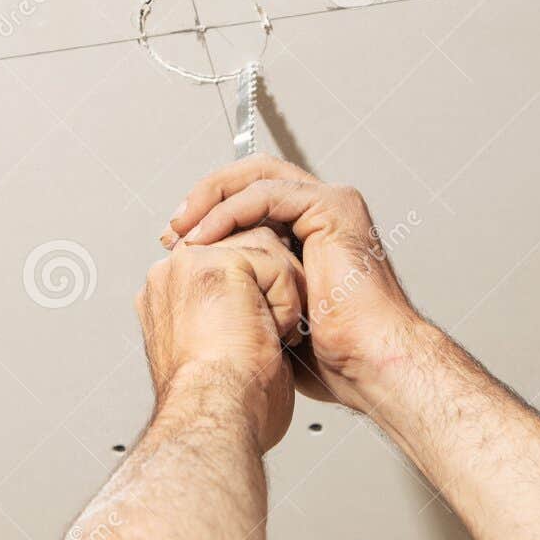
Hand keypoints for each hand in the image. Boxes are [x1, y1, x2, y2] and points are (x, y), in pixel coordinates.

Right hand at [135, 227, 305, 451]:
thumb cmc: (222, 406)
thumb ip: (226, 321)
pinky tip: (270, 333)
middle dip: (274, 286)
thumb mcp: (218, 356)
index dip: (260, 292)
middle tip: (277, 332)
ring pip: (264, 249)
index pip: (226, 266)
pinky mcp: (216, 262)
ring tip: (273, 336)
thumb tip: (255, 318)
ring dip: (282, 295)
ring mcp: (188, 266)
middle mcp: (171, 277)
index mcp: (166, 299)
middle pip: (245, 248)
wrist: (215, 418)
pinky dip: (285, 302)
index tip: (269, 329)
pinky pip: (274, 262)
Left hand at [164, 155, 426, 412]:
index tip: (176, 241)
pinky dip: (231, 210)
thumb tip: (200, 292)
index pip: (249, 199)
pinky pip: (268, 194)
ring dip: (211, 199)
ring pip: (256, 176)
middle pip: (250, 178)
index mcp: (308, 232)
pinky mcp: (332, 207)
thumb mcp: (269, 314)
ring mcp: (329, 204)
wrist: (366, 364)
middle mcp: (319, 212)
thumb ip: (244, 290)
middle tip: (173, 227)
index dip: (208, 213)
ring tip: (182, 229)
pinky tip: (207, 234)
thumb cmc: (333, 354)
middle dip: (204, 198)